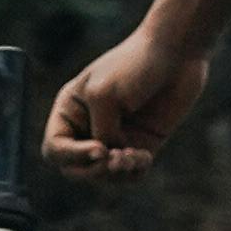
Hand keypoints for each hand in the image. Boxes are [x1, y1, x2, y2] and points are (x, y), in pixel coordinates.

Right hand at [45, 25, 207, 180]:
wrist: (176, 54)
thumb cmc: (134, 66)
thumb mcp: (105, 95)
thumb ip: (101, 131)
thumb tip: (109, 157)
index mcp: (70, 110)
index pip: (55, 148)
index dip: (73, 156)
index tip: (100, 149)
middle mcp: (88, 127)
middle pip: (75, 169)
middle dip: (95, 171)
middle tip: (116, 159)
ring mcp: (114, 138)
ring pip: (104, 176)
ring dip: (118, 173)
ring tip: (136, 156)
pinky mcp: (139, 144)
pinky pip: (129, 175)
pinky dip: (135, 172)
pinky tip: (144, 156)